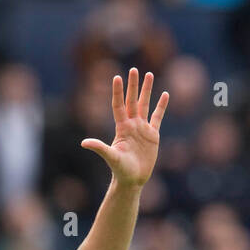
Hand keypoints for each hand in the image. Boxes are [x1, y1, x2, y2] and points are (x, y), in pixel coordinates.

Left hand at [81, 69, 168, 187]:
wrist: (132, 180)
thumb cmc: (120, 170)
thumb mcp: (111, 157)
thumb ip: (99, 148)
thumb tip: (83, 143)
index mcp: (121, 128)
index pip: (119, 105)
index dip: (118, 92)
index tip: (116, 77)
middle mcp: (131, 125)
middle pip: (132, 101)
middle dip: (133, 85)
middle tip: (133, 69)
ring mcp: (142, 129)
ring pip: (145, 105)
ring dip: (146, 90)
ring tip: (149, 74)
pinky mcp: (153, 135)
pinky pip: (157, 117)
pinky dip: (161, 106)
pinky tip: (165, 94)